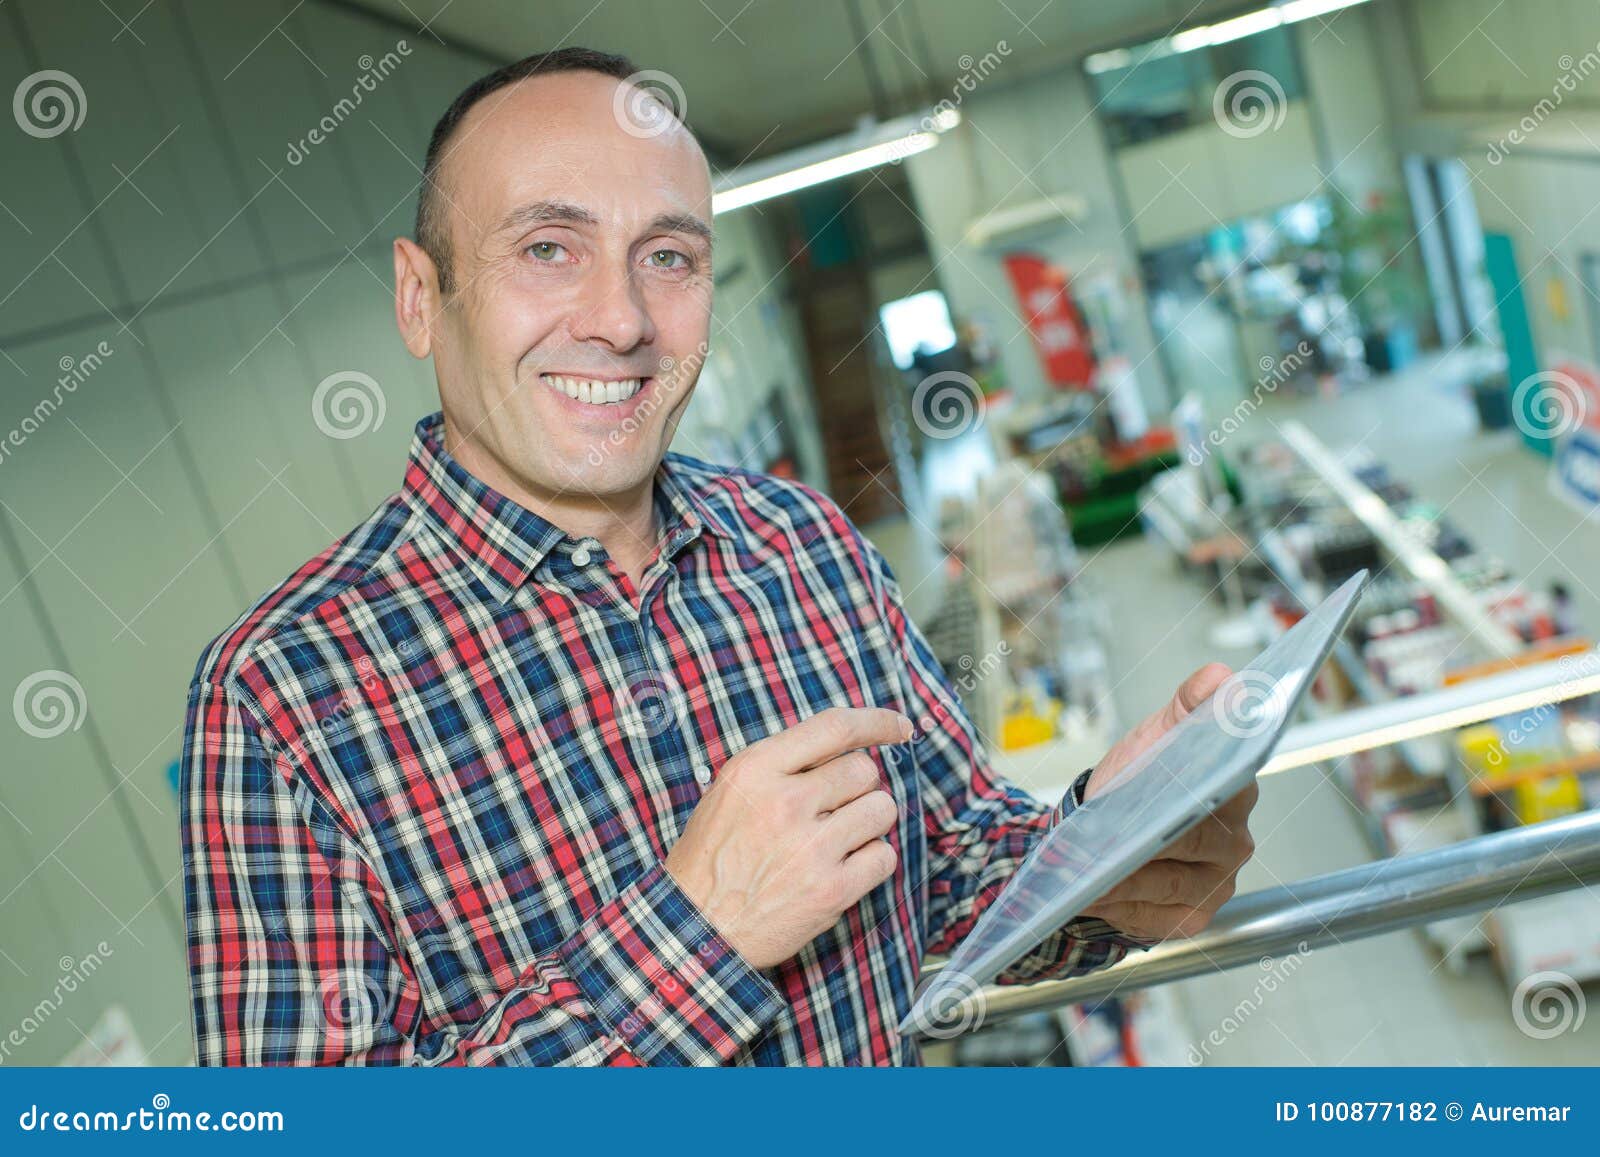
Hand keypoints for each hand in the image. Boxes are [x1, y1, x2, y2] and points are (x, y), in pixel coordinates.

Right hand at [664, 706, 910, 968]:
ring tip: (837, 840)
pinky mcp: (831, 890)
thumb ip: (781, 765)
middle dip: (857, 787)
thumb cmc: (710, 860)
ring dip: (868, 822)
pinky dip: (872, 861)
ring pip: (881, 809)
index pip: (836, 726)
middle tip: (833, 810)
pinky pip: (884, 857)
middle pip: (864, 769)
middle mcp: (786, 802)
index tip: (900, 727)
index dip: (877, 722)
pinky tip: (843, 869)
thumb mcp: (729, 792)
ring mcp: (811, 847)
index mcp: (756, 769)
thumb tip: (840, 749)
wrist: (694, 931)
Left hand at [1078, 663, 1258, 941]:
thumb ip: (1188, 705)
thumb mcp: (1158, 736)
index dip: (1195, 790)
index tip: (1165, 788)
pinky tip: (1092, 895)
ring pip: (1165, 882)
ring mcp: (1216, 885)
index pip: (1224, 788)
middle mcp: (1236, 843)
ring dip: (1122, 877)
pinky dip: (1118, 905)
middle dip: (1143, 841)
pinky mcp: (1190, 918)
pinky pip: (1152, 915)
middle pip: (1190, 842)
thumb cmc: (1138, 781)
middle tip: (1101, 840)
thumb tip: (1220, 676)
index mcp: (1235, 792)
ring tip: (1082, 870)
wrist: (1109, 828)